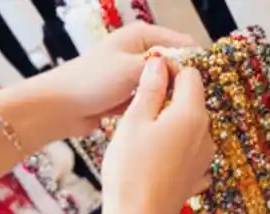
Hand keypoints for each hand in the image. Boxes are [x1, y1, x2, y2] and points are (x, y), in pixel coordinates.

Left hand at [16, 24, 197, 140]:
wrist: (60, 107)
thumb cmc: (92, 82)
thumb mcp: (132, 69)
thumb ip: (163, 68)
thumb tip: (191, 71)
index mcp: (142, 36)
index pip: (183, 45)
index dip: (197, 63)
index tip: (209, 85)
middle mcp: (141, 52)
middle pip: (176, 65)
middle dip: (187, 82)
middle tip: (201, 104)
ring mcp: (136, 74)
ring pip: (166, 85)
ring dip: (174, 97)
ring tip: (189, 115)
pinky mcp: (131, 94)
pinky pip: (155, 99)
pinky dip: (161, 107)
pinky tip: (171, 121)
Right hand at [101, 57, 214, 213]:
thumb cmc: (130, 169)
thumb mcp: (134, 121)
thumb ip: (150, 89)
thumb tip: (159, 63)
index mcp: (191, 115)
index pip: (191, 76)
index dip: (170, 72)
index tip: (150, 80)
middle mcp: (206, 134)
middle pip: (193, 102)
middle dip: (170, 100)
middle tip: (140, 112)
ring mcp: (205, 159)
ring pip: (191, 128)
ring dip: (172, 126)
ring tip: (144, 140)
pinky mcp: (197, 178)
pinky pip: (189, 153)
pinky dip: (176, 151)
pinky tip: (156, 161)